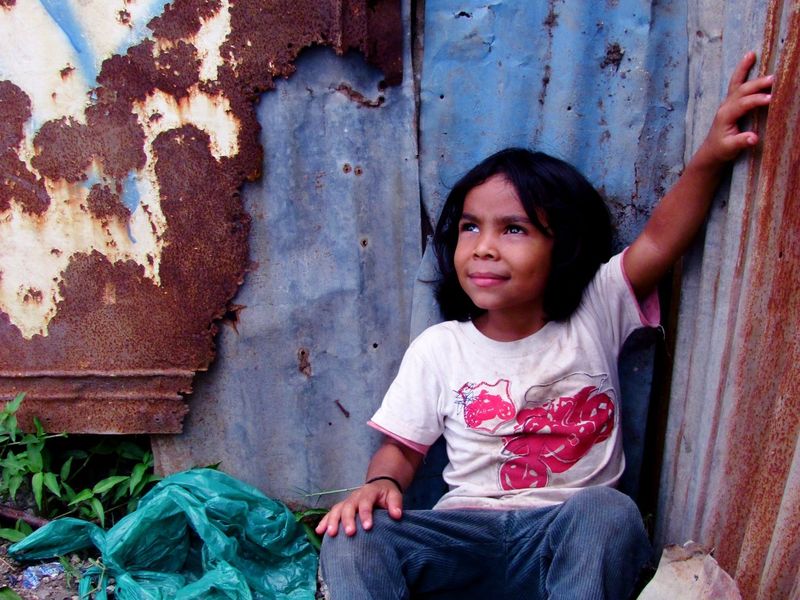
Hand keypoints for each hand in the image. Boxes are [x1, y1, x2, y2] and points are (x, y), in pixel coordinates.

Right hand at [315, 479, 403, 536]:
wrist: (379, 486)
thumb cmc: (386, 494)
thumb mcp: (394, 495)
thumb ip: (395, 504)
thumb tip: (397, 515)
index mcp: (368, 492)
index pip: (366, 502)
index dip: (366, 514)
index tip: (367, 527)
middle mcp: (355, 496)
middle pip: (349, 507)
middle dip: (348, 520)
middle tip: (349, 533)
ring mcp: (347, 502)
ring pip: (337, 509)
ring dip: (332, 521)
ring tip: (331, 533)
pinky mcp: (341, 508)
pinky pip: (330, 513)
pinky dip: (324, 521)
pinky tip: (319, 531)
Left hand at [696, 51, 772, 165]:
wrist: (711, 151)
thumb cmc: (722, 150)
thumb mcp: (730, 149)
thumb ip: (741, 142)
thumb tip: (753, 138)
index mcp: (725, 116)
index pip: (742, 104)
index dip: (756, 101)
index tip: (771, 99)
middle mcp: (725, 106)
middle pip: (741, 90)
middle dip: (757, 84)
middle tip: (774, 79)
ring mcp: (727, 102)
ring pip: (737, 82)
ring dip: (744, 69)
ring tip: (751, 54)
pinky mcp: (731, 102)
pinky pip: (736, 82)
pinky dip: (742, 70)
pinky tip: (749, 56)